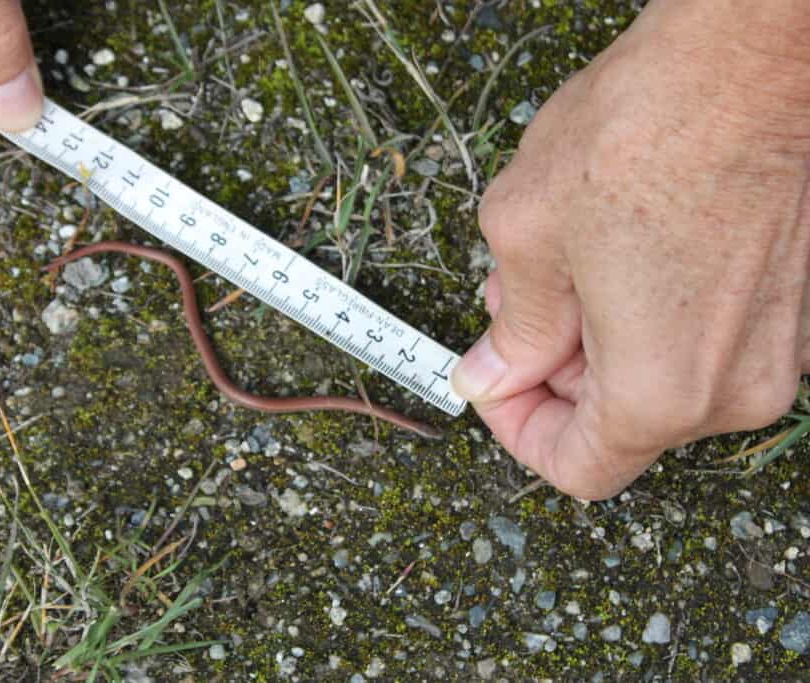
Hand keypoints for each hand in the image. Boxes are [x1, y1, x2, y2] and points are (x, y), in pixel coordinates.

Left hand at [452, 0, 809, 499]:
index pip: (577, 468)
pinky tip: (605, 256)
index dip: (517, 431)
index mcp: (660, 390)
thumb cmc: (646, 129)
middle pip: (614, 425)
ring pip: (652, 382)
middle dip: (547, 372)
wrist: (749, 57)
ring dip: (589, 341)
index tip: (492, 381)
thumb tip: (490, 375)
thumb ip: (509, 330)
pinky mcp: (785, 310)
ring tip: (553, 265)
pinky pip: (694, 346)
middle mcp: (730, 388)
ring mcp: (769, 349)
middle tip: (510, 305)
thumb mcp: (528, 235)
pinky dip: (640, 321)